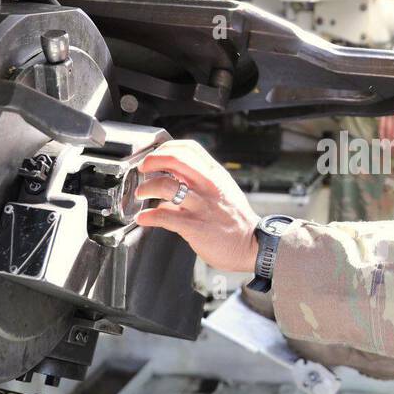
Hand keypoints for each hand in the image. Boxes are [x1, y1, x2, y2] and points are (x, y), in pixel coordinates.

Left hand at [135, 139, 260, 273]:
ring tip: (142, 193)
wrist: (251, 245)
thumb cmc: (236, 220)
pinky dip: (149, 216)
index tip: (156, 155)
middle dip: (152, 161)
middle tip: (144, 169)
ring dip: (146, 188)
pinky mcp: (194, 226)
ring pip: (165, 186)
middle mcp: (208, 186)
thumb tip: (174, 181)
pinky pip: (164, 217)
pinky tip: (144, 218)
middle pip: (175, 159)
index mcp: (215, 175)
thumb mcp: (224, 190)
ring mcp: (201, 205)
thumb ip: (201, 182)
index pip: (189, 148)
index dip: (167, 148)